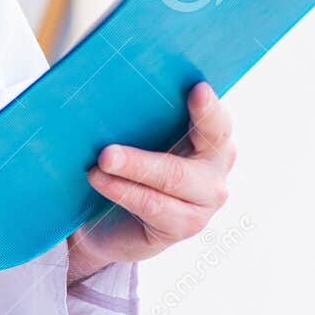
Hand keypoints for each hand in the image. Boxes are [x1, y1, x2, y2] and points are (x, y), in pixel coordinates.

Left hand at [65, 81, 234, 282]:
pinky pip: (153, 205)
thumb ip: (137, 116)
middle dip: (163, 133)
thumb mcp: (134, 135)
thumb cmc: (124, 162)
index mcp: (211, 136)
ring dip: (135, 166)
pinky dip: (122, 190)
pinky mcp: (184, 226)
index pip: (216, 120)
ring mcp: (204, 201)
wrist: (107, 218)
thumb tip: (110, 94)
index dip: (209, 106)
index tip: (197, 89)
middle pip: (197, 150)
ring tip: (103, 159)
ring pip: (173, 177)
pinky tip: (98, 179)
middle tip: (118, 138)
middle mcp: (215, 167)